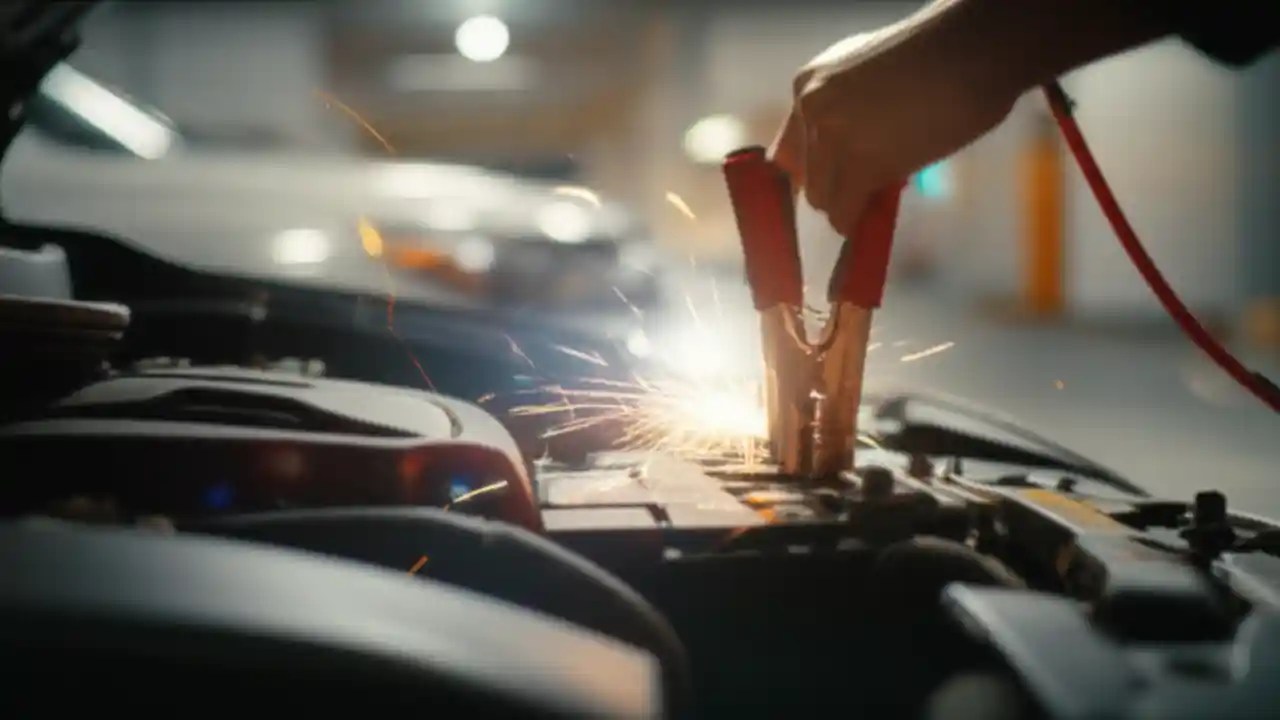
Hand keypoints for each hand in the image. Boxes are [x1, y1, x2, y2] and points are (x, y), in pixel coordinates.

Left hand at [769, 7, 1021, 236]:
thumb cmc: (937, 58)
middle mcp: (813, 108)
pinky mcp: (863, 163)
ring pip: (823, 199)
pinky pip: (846, 212)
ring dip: (849, 205)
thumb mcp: (868, 73)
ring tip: (880, 194)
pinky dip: (857, 222)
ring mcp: (835, 135)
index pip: (787, 150)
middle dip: (836, 187)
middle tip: (868, 187)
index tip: (825, 187)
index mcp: (809, 84)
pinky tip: (872, 218)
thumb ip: (844, 108)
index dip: (808, 173)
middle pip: (806, 178)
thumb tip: (839, 159)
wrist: (975, 49)